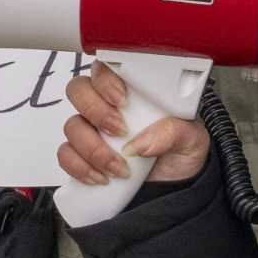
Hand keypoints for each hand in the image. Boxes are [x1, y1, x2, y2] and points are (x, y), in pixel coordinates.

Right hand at [57, 61, 209, 187]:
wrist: (175, 189)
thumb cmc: (181, 153)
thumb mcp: (191, 139)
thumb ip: (173, 132)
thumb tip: (142, 141)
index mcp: (132, 91)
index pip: (105, 69)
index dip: (106, 80)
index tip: (121, 100)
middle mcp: (107, 106)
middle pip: (78, 90)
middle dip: (95, 110)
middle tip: (119, 131)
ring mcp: (92, 131)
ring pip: (72, 125)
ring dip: (93, 148)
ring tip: (119, 167)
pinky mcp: (83, 157)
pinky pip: (66, 155)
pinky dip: (81, 167)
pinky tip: (102, 177)